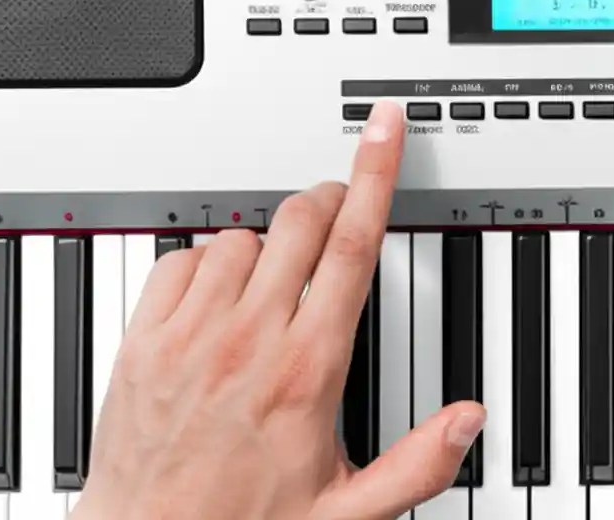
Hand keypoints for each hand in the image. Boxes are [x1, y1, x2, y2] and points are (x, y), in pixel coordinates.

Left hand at [70, 101, 486, 519]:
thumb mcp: (348, 512)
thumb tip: (468, 420)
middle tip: (338, 212)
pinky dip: (207, 259)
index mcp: (308, 370)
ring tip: (279, 274)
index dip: (374, 177)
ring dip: (269, 240)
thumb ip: (418, 465)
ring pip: (242, 236)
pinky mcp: (145, 339)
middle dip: (327, 201)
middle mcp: (250, 341)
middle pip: (300, 224)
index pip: (352, 247)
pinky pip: (182, 259)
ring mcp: (192, 335)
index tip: (383, 131)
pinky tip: (221, 290)